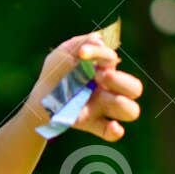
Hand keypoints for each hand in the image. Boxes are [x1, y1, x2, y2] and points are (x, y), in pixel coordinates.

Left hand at [25, 32, 144, 142]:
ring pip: (131, 110)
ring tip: (100, 97)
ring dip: (121, 103)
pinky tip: (112, 126)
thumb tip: (100, 41)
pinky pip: (113, 133)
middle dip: (121, 81)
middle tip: (99, 77)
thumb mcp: (65, 53)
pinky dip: (115, 130)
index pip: (114, 62)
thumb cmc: (56, 74)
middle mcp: (109, 91)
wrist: (39, 100)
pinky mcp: (93, 124)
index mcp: (105, 71)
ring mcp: (102, 108)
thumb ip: (82, 42)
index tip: (82, 53)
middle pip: (135, 88)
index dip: (102, 55)